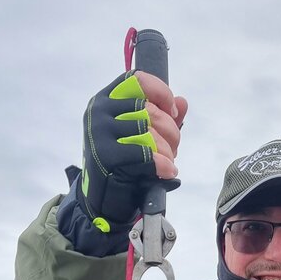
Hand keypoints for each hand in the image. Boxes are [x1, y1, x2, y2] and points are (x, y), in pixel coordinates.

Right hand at [77, 71, 186, 231]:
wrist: (104, 200)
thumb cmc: (125, 165)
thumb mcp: (145, 137)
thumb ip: (164, 118)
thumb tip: (182, 102)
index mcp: (107, 99)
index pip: (138, 79)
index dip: (161, 93)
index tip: (173, 114)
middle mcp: (99, 111)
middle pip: (148, 108)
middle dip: (170, 130)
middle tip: (174, 147)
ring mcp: (99, 133)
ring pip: (147, 130)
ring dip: (167, 150)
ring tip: (169, 162)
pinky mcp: (104, 155)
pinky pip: (142, 153)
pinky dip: (161, 163)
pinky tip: (168, 171)